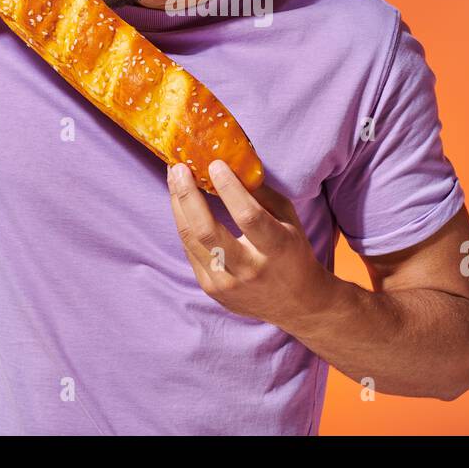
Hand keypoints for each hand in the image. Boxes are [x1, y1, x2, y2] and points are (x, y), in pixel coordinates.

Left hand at [166, 159, 336, 331]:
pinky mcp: (210, 289)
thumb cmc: (292, 252)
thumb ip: (261, 194)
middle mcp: (248, 270)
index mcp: (275, 249)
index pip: (247, 216)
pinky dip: (184, 223)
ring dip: (178, 205)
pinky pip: (189, 250)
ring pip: (190, 240)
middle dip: (188, 195)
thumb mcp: (288, 219)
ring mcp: (225, 284)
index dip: (228, 188)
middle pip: (207, 231)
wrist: (295, 303)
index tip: (215, 163)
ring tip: (173, 178)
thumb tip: (231, 164)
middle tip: (178, 168)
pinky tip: (180, 202)